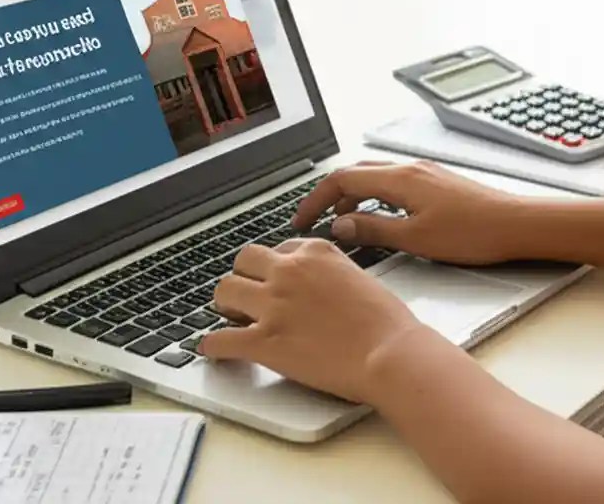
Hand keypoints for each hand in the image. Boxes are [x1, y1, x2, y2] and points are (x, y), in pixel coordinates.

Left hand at [200, 239, 426, 403]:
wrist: (390, 353)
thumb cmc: (387, 324)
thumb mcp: (361, 278)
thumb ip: (333, 275)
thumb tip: (321, 288)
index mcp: (315, 252)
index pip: (279, 249)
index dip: (275, 267)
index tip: (275, 280)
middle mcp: (289, 271)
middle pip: (244, 260)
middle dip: (244, 277)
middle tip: (248, 296)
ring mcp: (273, 305)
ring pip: (224, 290)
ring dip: (225, 305)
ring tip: (232, 318)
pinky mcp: (264, 341)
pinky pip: (220, 339)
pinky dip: (213, 347)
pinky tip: (214, 351)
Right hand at [292, 161, 525, 264]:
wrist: (517, 225)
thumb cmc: (474, 233)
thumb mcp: (415, 238)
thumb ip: (373, 230)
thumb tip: (340, 226)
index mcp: (400, 179)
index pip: (342, 179)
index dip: (316, 199)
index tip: (302, 219)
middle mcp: (410, 169)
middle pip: (355, 173)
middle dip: (330, 196)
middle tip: (314, 221)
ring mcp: (424, 174)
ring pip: (374, 178)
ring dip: (352, 197)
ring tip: (342, 223)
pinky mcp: (436, 183)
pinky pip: (393, 184)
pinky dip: (374, 198)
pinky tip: (378, 218)